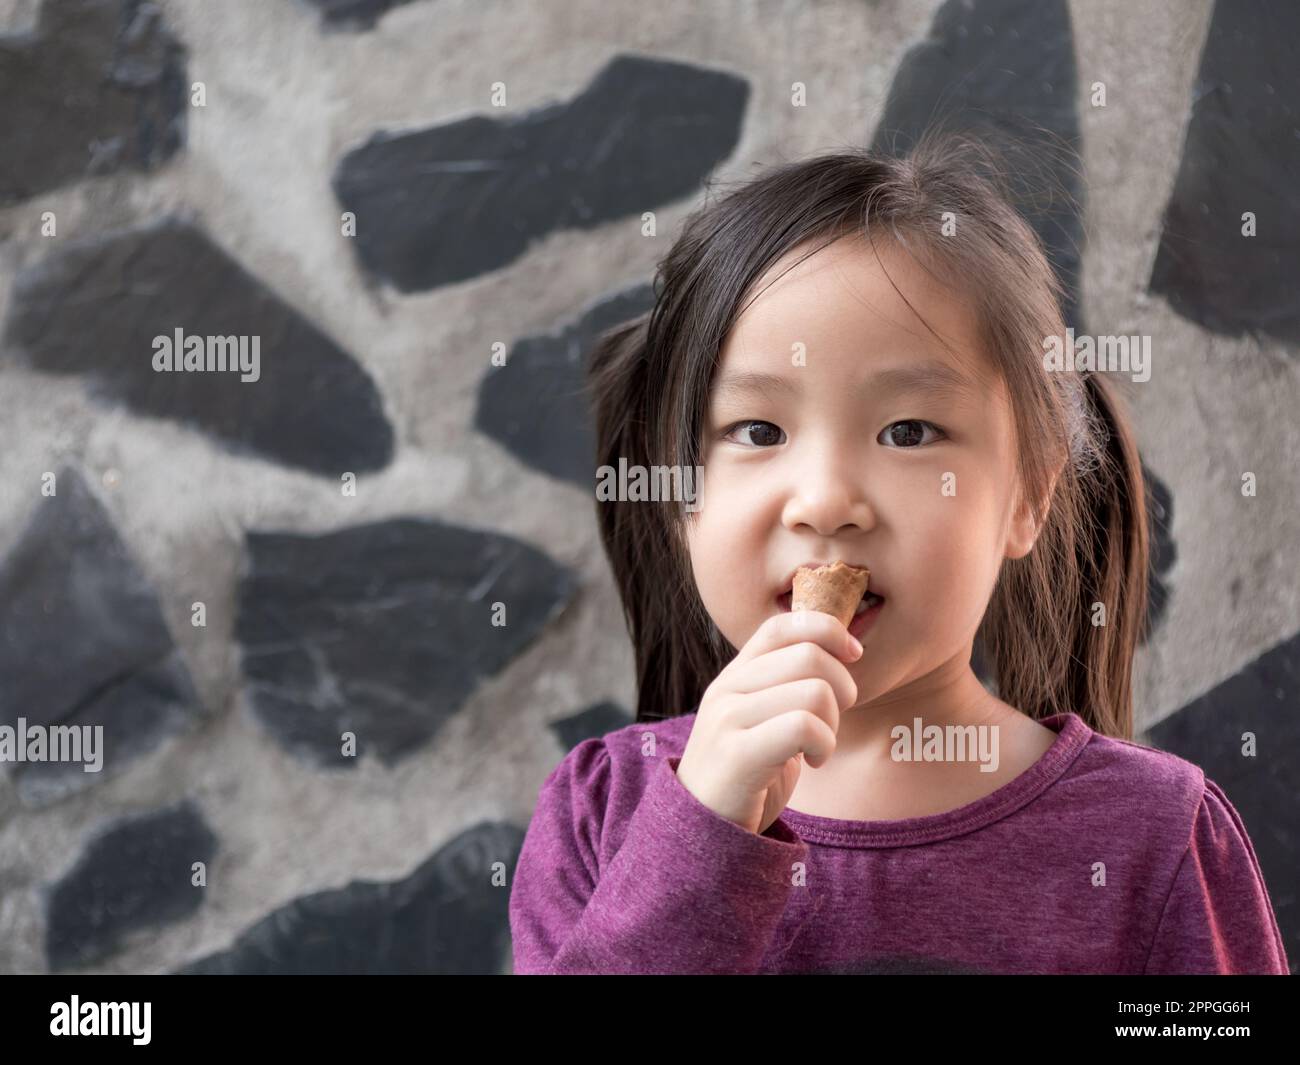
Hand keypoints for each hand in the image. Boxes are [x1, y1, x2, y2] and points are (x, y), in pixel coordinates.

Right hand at [676, 610, 860, 834]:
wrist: (704, 831)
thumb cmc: (748, 774)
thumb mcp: (762, 719)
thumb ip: (786, 685)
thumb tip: (841, 650)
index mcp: (734, 675)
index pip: (781, 625)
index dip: (827, 629)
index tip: (853, 655)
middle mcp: (726, 689)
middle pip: (809, 655)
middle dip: (842, 687)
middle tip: (833, 721)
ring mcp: (728, 719)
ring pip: (813, 691)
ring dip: (833, 723)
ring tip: (820, 746)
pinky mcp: (738, 754)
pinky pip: (804, 726)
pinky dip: (825, 744)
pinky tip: (815, 762)